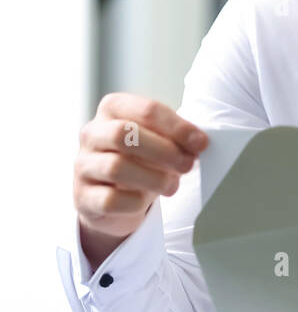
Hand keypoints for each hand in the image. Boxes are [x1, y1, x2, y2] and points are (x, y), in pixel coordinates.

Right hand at [75, 93, 207, 262]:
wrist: (112, 197)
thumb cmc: (139, 159)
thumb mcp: (157, 140)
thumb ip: (175, 137)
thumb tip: (198, 142)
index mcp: (112, 108)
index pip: (146, 110)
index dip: (177, 127)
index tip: (200, 142)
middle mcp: (92, 133)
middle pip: (123, 134)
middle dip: (163, 150)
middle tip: (188, 164)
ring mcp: (83, 165)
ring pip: (116, 168)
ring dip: (154, 178)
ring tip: (172, 185)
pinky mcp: (82, 197)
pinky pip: (110, 200)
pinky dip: (135, 202)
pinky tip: (145, 201)